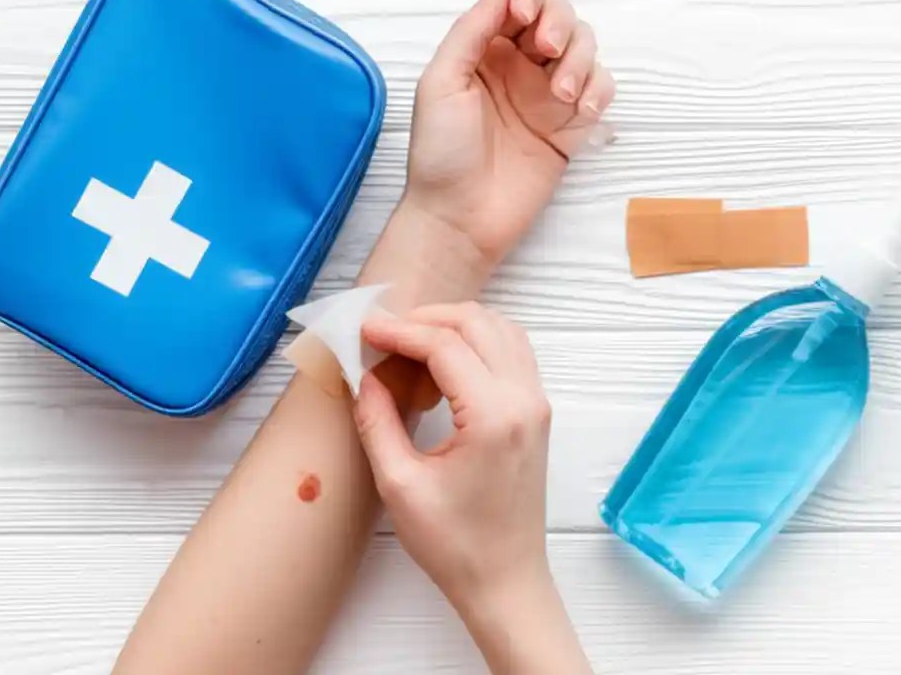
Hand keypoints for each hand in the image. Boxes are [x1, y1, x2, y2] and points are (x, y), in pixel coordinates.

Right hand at [353, 302, 550, 605]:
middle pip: (477, 323)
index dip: (399, 330)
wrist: (506, 581)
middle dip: (426, 319)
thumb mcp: (400, 485)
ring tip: (409, 346)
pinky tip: (442, 364)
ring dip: (454, 325)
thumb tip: (363, 375)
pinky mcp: (537, 413)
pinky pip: (511, 352)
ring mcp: (537, 404)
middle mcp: (524, 401)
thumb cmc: (455, 545)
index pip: (444, 345)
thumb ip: (377, 421)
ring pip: (500, 329)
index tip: (363, 330)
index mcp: (493, 417)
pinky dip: (477, 342)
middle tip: (383, 335)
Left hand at [403, 0, 615, 264]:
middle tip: (545, 51)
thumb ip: (473, 30)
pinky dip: (600, 90)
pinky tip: (584, 109)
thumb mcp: (441, 83)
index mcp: (483, 47)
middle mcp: (517, 64)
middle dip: (558, 23)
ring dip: (581, 59)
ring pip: (584, 46)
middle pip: (558, 13)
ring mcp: (546, 94)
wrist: (460, 218)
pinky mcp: (569, 126)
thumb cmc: (440, 156)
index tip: (521, 17)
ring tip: (563, 94)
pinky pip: (601, 89)